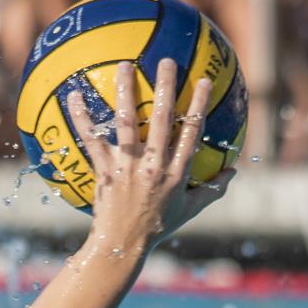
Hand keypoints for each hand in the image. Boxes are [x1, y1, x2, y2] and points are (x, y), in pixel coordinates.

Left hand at [66, 59, 233, 248]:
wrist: (123, 246)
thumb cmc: (158, 226)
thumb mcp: (191, 209)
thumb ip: (213, 189)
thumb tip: (234, 172)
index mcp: (177, 173)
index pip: (192, 133)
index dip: (199, 105)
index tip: (204, 81)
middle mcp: (154, 166)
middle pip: (162, 120)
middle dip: (166, 88)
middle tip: (166, 61)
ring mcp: (128, 167)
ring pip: (127, 122)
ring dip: (126, 91)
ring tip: (124, 65)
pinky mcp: (105, 171)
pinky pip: (92, 140)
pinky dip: (82, 117)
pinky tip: (73, 95)